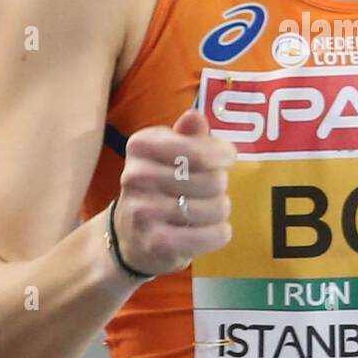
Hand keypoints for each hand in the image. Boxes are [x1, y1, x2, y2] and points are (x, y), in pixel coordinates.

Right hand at [113, 108, 236, 276]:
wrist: (131, 235)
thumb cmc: (161, 185)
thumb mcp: (171, 153)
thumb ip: (188, 135)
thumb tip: (195, 116)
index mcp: (142, 145)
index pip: (201, 149)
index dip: (223, 156)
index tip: (225, 161)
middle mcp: (137, 175)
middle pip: (213, 180)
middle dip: (219, 187)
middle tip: (208, 192)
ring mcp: (143, 210)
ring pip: (215, 208)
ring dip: (220, 212)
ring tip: (206, 212)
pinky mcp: (155, 241)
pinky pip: (208, 236)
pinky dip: (218, 234)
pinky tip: (210, 231)